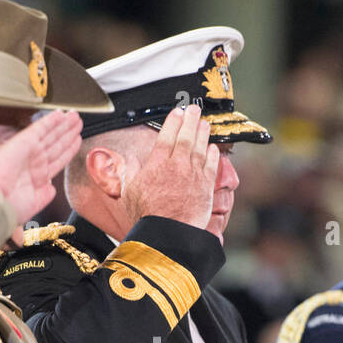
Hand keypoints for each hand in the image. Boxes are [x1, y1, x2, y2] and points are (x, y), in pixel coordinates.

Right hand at [0, 110, 82, 244]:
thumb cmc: (8, 208)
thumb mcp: (33, 205)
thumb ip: (45, 196)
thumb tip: (52, 188)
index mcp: (37, 178)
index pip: (57, 160)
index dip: (68, 149)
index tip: (77, 140)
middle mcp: (34, 163)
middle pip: (56, 145)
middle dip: (68, 133)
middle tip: (79, 121)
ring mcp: (29, 152)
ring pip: (51, 135)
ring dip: (63, 125)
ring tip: (76, 116)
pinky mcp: (23, 142)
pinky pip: (40, 129)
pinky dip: (50, 121)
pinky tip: (60, 114)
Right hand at [123, 104, 219, 230]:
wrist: (168, 233)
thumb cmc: (147, 216)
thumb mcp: (129, 192)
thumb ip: (129, 172)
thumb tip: (129, 160)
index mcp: (157, 164)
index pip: (166, 136)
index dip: (173, 122)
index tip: (177, 112)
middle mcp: (177, 165)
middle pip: (186, 137)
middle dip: (191, 120)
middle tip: (195, 109)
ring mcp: (193, 175)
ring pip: (200, 148)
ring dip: (203, 133)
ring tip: (205, 123)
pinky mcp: (205, 187)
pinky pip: (211, 166)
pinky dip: (213, 155)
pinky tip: (213, 148)